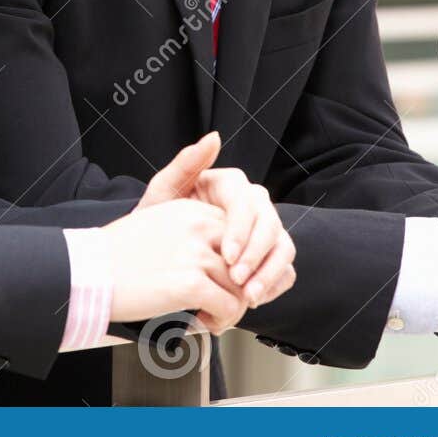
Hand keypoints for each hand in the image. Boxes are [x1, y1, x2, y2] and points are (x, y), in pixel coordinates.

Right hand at [101, 199, 244, 333]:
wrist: (88, 273)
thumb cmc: (118, 255)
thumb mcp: (158, 223)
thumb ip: (195, 230)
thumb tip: (228, 255)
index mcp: (191, 209)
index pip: (239, 235)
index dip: (237, 263)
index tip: (224, 280)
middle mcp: (197, 226)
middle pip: (245, 259)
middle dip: (240, 286)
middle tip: (222, 302)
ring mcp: (194, 254)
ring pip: (241, 287)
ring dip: (229, 307)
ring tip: (209, 315)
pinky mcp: (189, 284)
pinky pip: (227, 307)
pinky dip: (220, 320)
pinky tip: (202, 322)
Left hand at [137, 131, 295, 308]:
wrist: (153, 253)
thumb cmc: (157, 221)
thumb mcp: (163, 193)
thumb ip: (185, 164)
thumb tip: (214, 137)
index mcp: (229, 185)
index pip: (247, 202)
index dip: (241, 230)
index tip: (226, 256)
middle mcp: (251, 205)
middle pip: (271, 224)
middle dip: (256, 255)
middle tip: (237, 280)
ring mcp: (262, 231)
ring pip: (283, 247)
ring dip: (269, 273)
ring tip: (248, 296)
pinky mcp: (267, 256)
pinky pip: (284, 269)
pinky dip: (273, 284)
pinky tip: (254, 299)